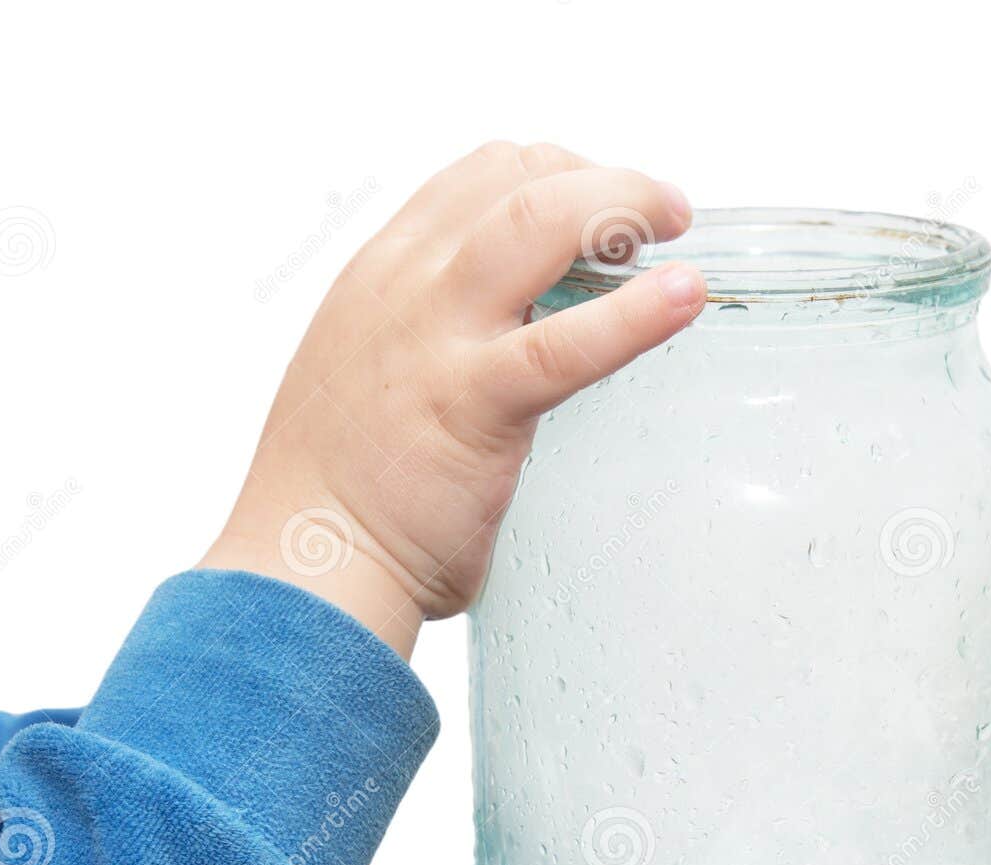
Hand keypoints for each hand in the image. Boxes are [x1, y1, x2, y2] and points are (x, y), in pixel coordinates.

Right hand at [201, 142, 704, 655]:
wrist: (306, 564)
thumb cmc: (344, 495)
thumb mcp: (375, 379)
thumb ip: (436, 350)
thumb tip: (510, 364)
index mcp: (382, 276)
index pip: (477, 177)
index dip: (555, 175)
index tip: (604, 205)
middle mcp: (405, 285)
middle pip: (517, 176)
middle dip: (602, 176)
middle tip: (660, 211)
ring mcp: (437, 337)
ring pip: (539, 218)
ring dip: (621, 205)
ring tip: (675, 221)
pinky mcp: (473, 401)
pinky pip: (565, 343)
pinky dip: (636, 314)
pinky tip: (685, 298)